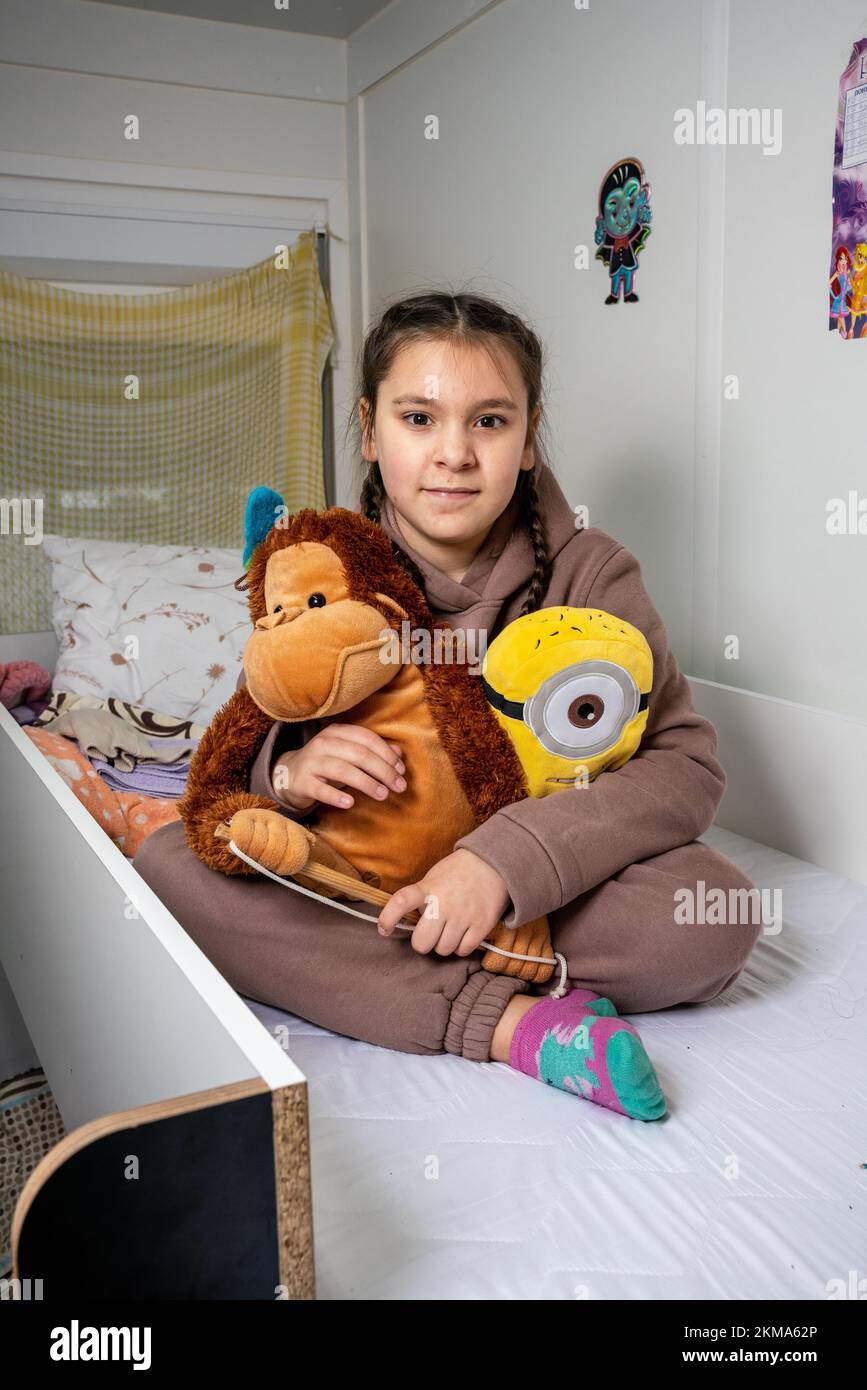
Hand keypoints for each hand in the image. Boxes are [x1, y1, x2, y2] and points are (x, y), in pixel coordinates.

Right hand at [272, 723, 405, 811]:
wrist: (289, 775)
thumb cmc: (326, 764)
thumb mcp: (348, 754)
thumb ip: (373, 752)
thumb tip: (399, 753)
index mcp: (337, 732)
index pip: (367, 738)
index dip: (387, 754)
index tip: (401, 771)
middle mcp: (323, 744)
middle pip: (359, 754)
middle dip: (383, 771)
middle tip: (399, 786)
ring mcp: (311, 762)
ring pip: (343, 770)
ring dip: (367, 783)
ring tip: (383, 795)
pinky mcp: (303, 782)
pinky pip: (321, 789)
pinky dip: (336, 796)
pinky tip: (350, 803)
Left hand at [377, 848, 510, 957]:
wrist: (494, 864)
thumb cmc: (458, 873)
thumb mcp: (434, 877)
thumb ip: (421, 898)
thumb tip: (408, 923)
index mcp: (428, 888)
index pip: (401, 902)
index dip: (388, 918)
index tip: (383, 929)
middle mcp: (444, 904)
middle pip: (421, 943)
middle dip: (423, 942)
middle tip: (429, 933)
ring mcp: (463, 916)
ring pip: (443, 950)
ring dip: (444, 944)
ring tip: (450, 929)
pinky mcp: (481, 925)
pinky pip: (463, 950)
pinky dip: (461, 946)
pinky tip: (463, 933)